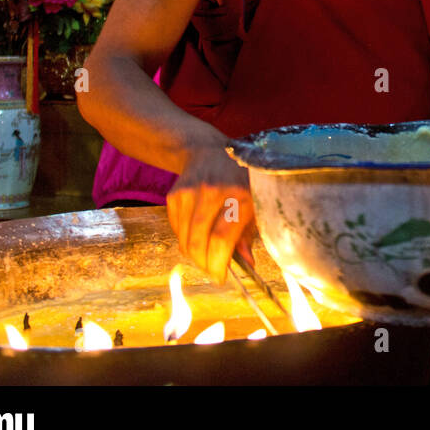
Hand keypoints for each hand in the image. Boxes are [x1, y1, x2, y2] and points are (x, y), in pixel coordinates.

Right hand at [166, 145, 256, 284]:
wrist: (209, 152)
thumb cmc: (239, 182)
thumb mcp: (253, 204)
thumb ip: (249, 234)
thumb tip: (248, 264)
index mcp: (241, 195)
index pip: (222, 239)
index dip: (218, 264)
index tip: (220, 278)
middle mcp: (215, 192)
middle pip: (199, 242)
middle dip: (204, 264)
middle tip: (211, 270)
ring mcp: (192, 191)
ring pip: (185, 239)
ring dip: (194, 254)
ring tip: (206, 253)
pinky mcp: (175, 194)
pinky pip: (176, 229)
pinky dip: (184, 238)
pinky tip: (196, 231)